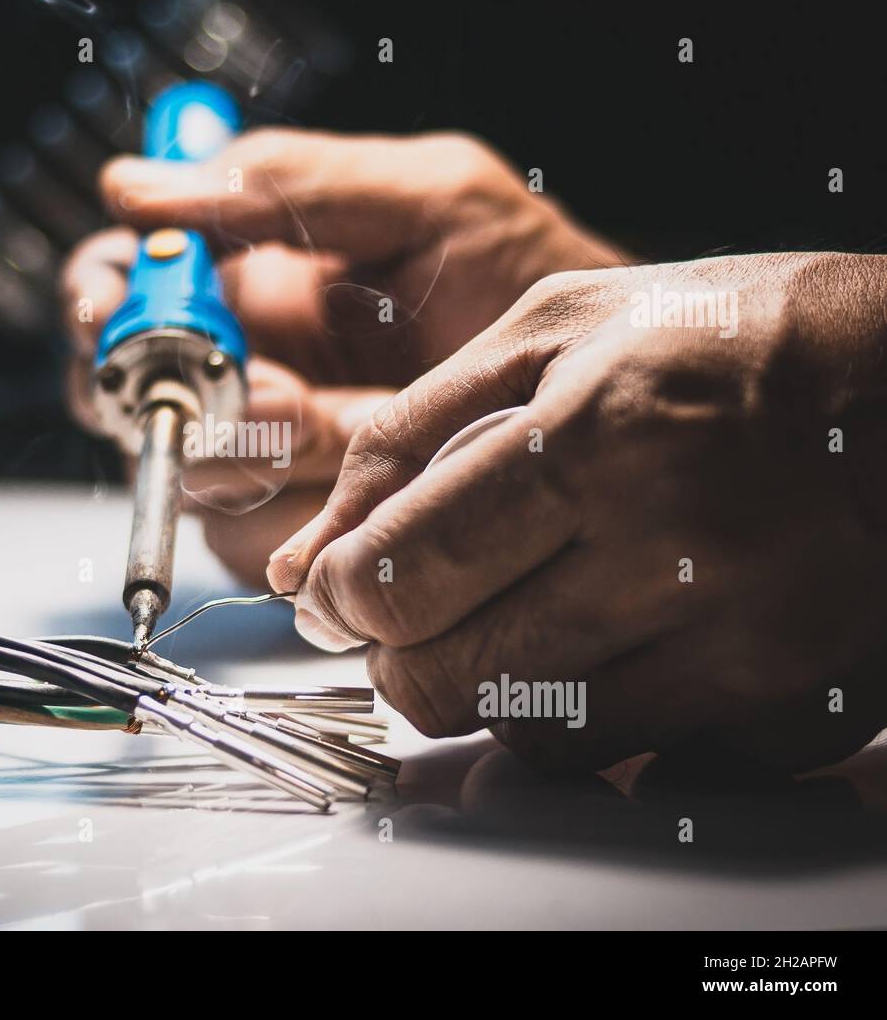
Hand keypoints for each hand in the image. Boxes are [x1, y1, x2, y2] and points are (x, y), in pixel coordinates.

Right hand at [62, 128, 622, 582]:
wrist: (608, 391)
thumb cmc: (525, 281)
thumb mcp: (423, 201)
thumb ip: (290, 182)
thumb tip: (133, 184)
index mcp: (253, 279)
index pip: (130, 284)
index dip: (102, 296)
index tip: (110, 307)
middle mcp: (244, 367)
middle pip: (128, 387)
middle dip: (158, 386)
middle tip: (230, 376)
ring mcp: (268, 456)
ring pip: (186, 469)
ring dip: (245, 451)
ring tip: (327, 421)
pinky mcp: (301, 531)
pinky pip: (251, 541)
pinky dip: (293, 519)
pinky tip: (354, 483)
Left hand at [268, 252, 886, 771]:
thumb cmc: (714, 337)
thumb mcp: (543, 334)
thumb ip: (404, 441)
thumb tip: (303, 567)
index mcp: (597, 432)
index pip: (409, 574)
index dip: (348, 598)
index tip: (343, 591)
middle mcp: (678, 543)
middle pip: (456, 676)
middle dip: (400, 655)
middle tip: (409, 615)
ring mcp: (747, 633)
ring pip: (535, 737)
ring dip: (483, 691)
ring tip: (507, 616)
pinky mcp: (792, 694)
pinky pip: (633, 761)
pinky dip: (581, 720)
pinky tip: (593, 648)